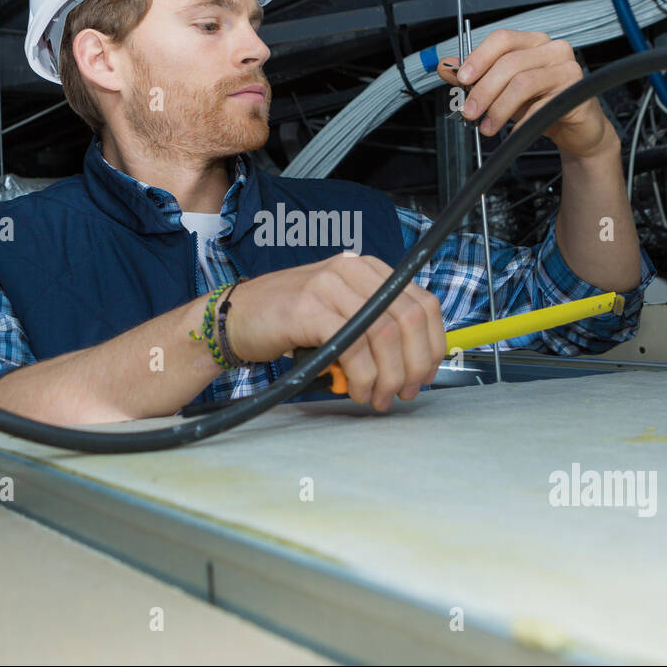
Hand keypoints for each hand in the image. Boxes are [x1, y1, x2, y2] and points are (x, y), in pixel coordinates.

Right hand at [225, 253, 445, 411]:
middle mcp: (353, 270)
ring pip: (385, 335)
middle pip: (409, 319)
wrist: (233, 318)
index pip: (423, 302)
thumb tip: (414, 361)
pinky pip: (354, 347)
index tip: (426, 373)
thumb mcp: (339, 313)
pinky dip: (364, 377)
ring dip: (389, 377)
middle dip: (414, 365)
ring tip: (378, 397)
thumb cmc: (286, 321)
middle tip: (405, 392)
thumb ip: (373, 324)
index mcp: (367, 269)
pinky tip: (358, 390)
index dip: (432, 344)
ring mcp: (330, 286)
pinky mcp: (310, 309)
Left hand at [436, 29, 615, 159]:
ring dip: (499, 109)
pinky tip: (512, 132)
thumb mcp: (502, 91)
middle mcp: (552, 49)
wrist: (575, 130)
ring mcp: (567, 69)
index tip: (461, 79)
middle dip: (483, 90)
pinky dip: (521, 121)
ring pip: (523, 83)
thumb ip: (475, 78)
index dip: (479, 57)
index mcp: (532, 42)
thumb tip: (445, 67)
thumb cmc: (539, 105)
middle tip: (469, 112)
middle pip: (509, 63)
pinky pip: (541, 106)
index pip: (502, 39)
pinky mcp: (576, 92)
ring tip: (487, 128)